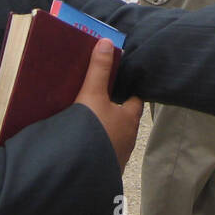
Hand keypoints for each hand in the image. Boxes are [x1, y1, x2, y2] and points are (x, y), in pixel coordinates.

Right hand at [74, 39, 142, 172]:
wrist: (79, 172)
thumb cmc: (93, 131)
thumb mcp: (93, 95)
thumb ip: (99, 70)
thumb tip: (107, 42)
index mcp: (130, 118)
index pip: (135, 100)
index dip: (128, 90)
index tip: (119, 82)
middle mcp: (127, 137)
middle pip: (124, 118)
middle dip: (114, 110)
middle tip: (100, 98)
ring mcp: (116, 155)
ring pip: (113, 136)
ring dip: (104, 128)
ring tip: (89, 118)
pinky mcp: (104, 167)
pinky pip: (102, 151)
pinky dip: (95, 144)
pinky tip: (82, 141)